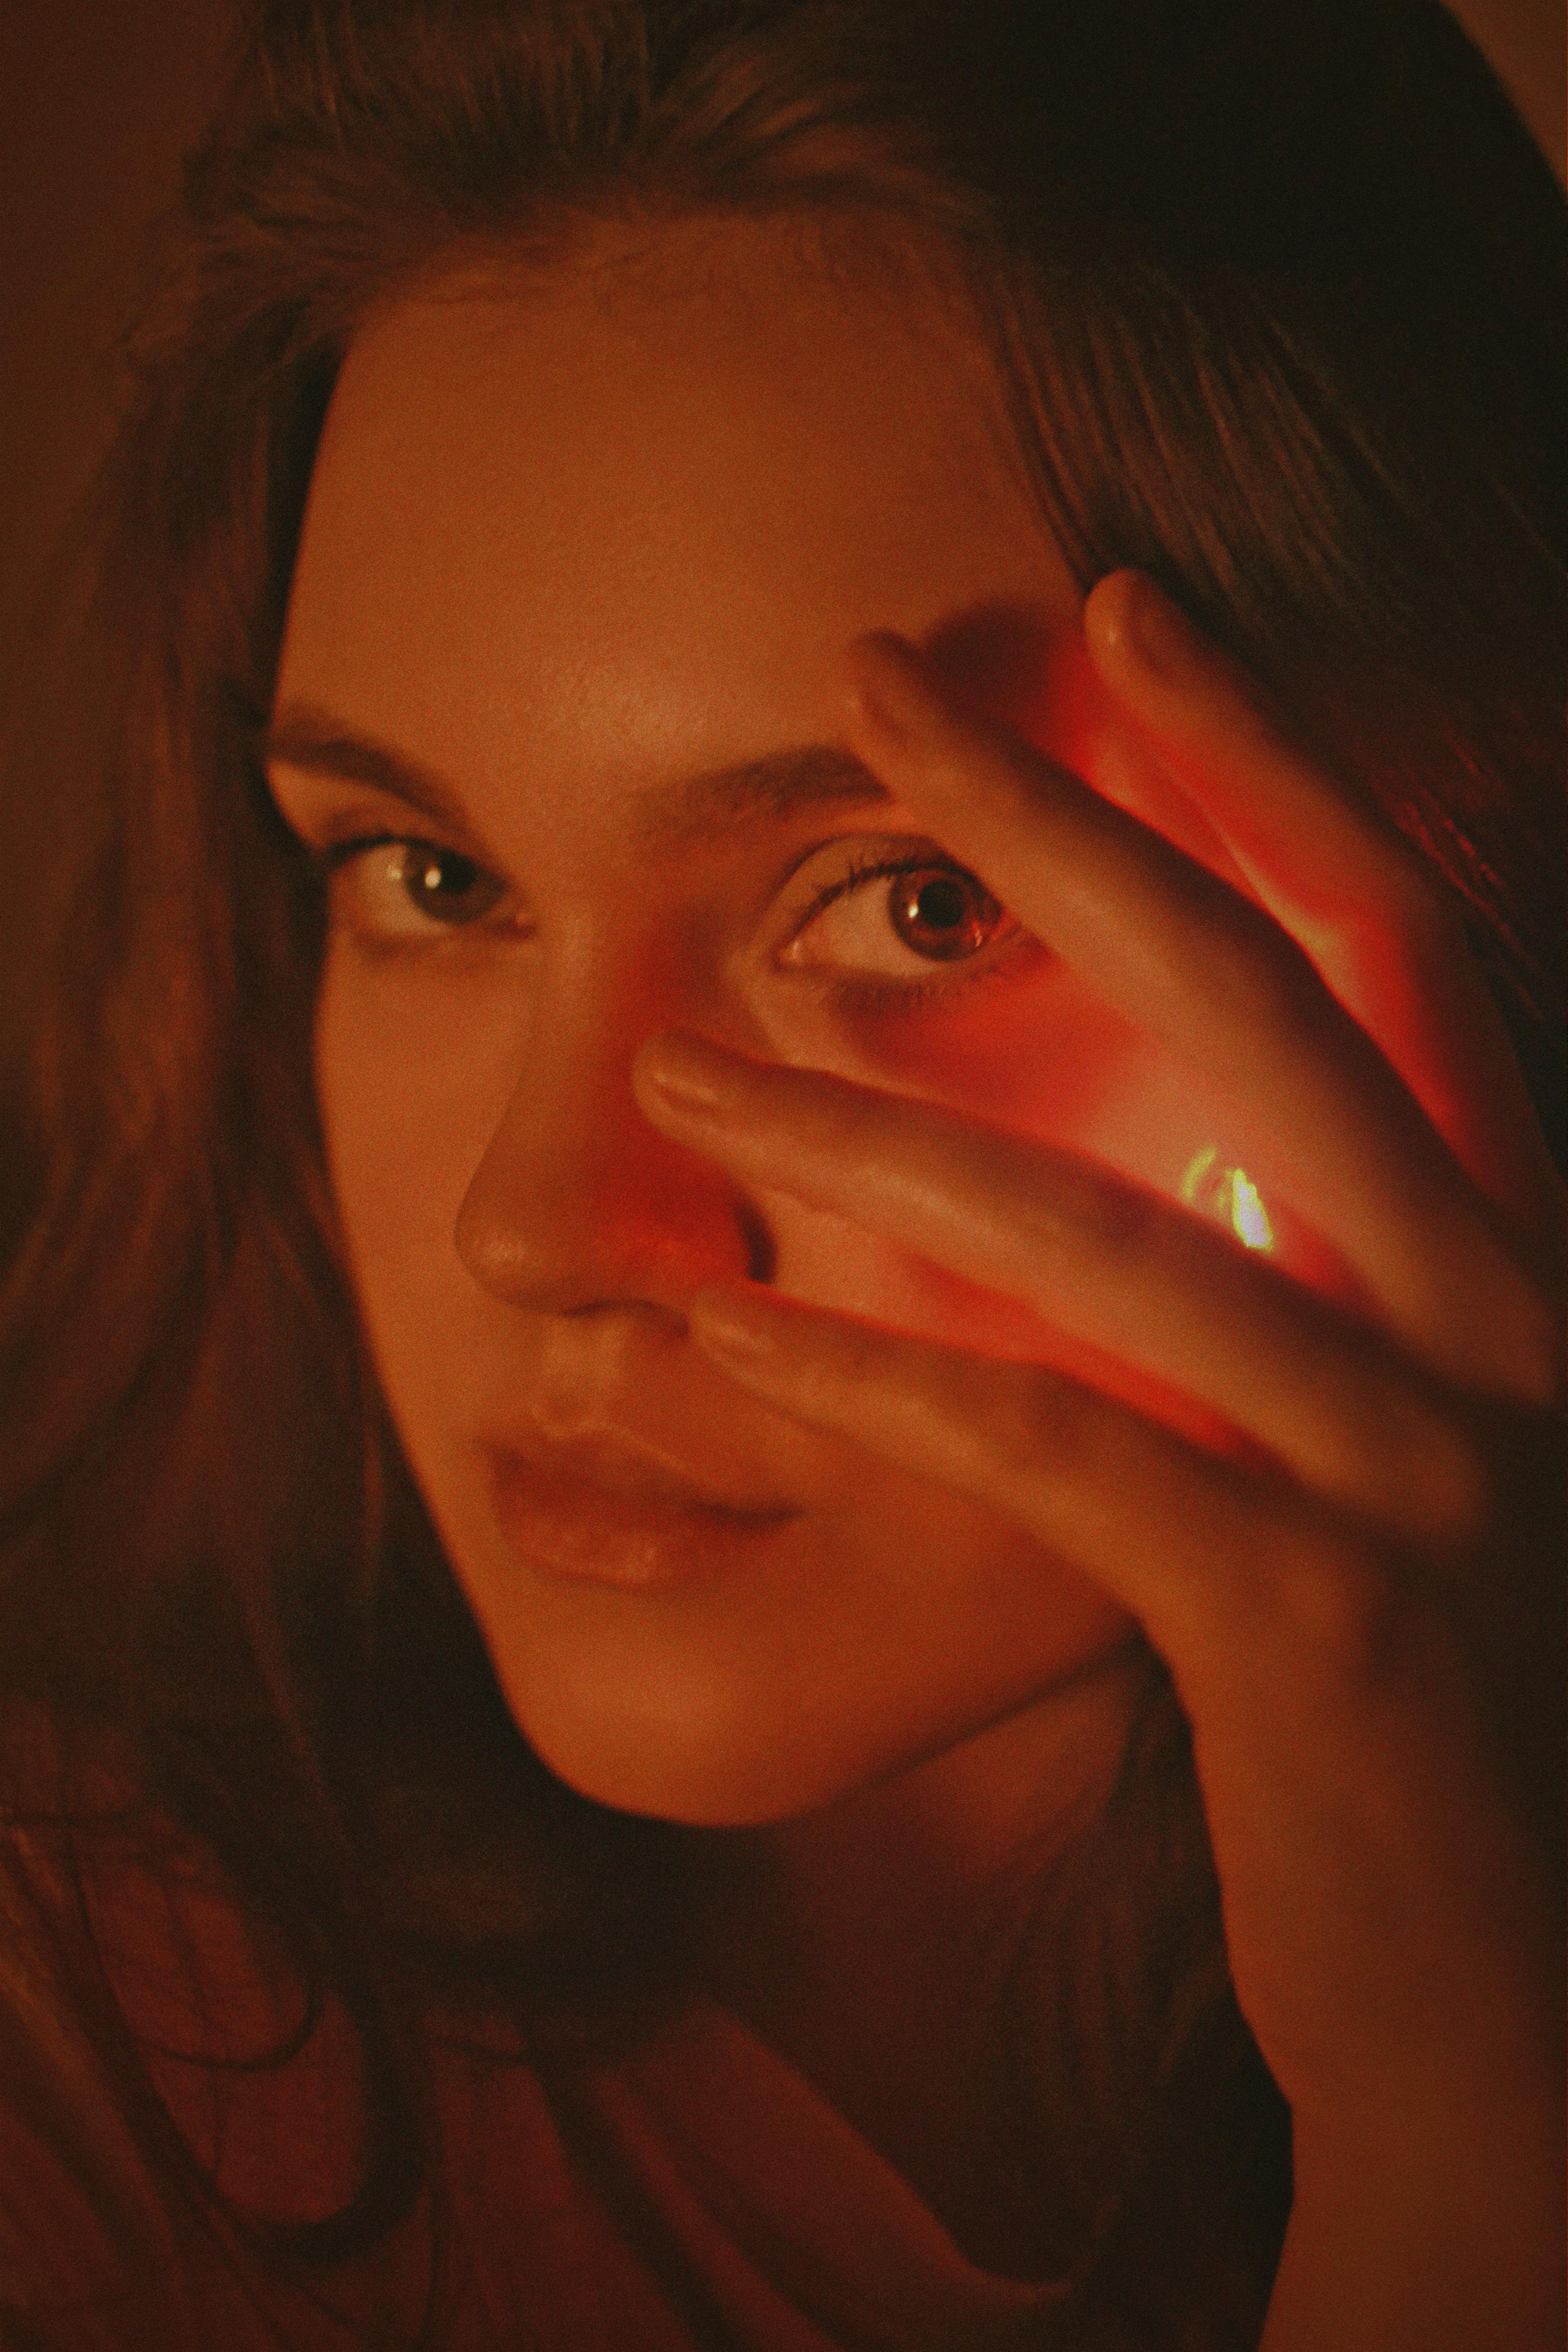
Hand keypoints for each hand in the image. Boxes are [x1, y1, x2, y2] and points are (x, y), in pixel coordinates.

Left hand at [634, 572, 1564, 2348]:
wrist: (1526, 1995)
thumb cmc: (1439, 1693)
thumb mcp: (1404, 1437)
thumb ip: (1325, 1270)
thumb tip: (1192, 1135)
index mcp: (1534, 1245)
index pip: (1412, 937)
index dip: (1274, 757)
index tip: (1121, 613)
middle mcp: (1517, 1318)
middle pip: (1271, 1002)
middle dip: (1069, 815)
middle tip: (873, 678)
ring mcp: (1429, 1471)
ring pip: (1114, 1232)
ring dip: (869, 1129)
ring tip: (681, 1066)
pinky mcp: (1316, 1630)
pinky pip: (1052, 1454)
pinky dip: (867, 1381)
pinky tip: (706, 1333)